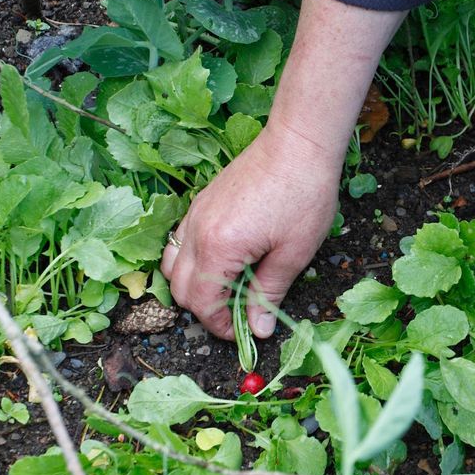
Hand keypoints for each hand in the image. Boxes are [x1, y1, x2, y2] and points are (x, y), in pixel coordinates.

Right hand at [160, 123, 341, 339]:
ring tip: (226, 289)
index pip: (202, 304)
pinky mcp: (201, 202)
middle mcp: (196, 231)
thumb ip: (269, 293)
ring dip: (193, 285)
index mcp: (218, 248)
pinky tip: (222, 261)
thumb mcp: (293, 253)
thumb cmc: (303, 195)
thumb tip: (258, 329)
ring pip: (172, 264)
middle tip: (237, 314)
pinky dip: (192, 260)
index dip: (221, 325)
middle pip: (180, 288)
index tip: (243, 331)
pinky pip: (180, 240)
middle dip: (204, 310)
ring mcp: (195, 214)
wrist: (297, 143)